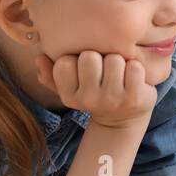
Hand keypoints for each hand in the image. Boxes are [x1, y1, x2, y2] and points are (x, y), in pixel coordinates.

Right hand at [35, 51, 155, 127]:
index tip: (84, 69)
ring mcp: (113, 99)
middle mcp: (89, 100)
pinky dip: (137, 68)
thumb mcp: (71, 87)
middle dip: (99, 57)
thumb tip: (39, 57)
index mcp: (69, 96)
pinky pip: (134, 67)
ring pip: (113, 59)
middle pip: (89, 57)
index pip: (64, 62)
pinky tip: (133, 78)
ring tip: (119, 73)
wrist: (124, 118)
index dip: (76, 59)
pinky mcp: (135, 97)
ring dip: (120, 61)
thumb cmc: (96, 94)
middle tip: (104, 69)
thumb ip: (51, 73)